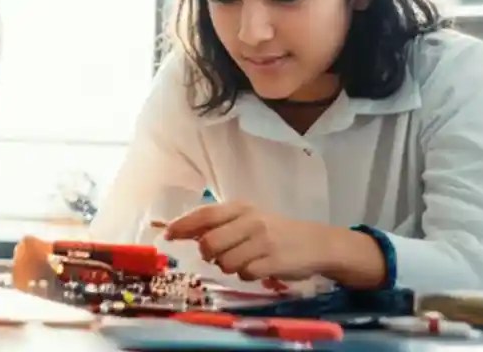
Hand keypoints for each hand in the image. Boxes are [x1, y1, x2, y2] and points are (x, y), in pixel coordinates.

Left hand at [163, 202, 332, 283]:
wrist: (315, 243)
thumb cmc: (273, 231)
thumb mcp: (247, 219)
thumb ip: (218, 224)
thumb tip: (181, 230)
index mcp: (240, 208)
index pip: (204, 215)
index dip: (182, 226)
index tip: (167, 235)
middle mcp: (250, 221)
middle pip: (210, 242)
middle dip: (208, 254)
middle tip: (216, 256)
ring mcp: (263, 241)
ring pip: (226, 262)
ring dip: (229, 266)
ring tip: (243, 261)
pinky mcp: (274, 261)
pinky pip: (246, 274)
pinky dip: (247, 275)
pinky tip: (258, 268)